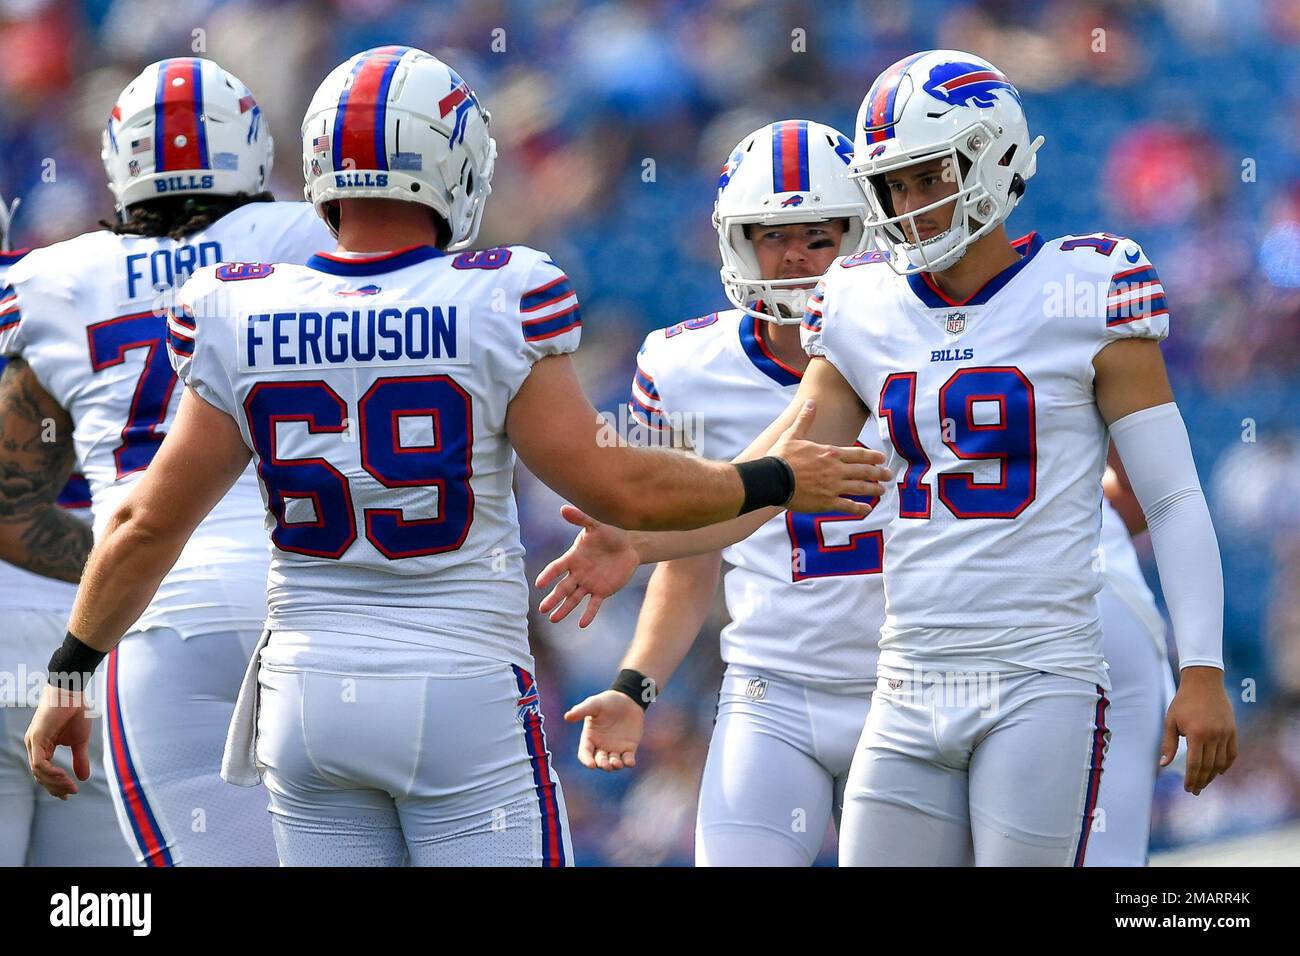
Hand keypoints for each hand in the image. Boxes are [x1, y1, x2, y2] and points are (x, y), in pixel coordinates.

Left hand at [25, 683, 93, 798]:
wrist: (72, 691)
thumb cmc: (75, 712)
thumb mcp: (79, 741)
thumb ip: (79, 759)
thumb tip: (83, 778)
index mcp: (42, 746)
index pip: (44, 772)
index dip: (55, 786)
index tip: (68, 794)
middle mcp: (34, 746)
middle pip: (39, 776)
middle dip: (55, 788)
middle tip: (70, 794)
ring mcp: (33, 742)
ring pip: (38, 773)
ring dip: (55, 783)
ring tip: (70, 787)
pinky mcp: (36, 739)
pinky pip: (40, 764)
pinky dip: (52, 773)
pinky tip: (65, 776)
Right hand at [535, 505, 639, 626]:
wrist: (629, 545)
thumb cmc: (610, 532)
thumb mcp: (596, 524)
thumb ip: (580, 518)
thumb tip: (563, 509)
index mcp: (573, 558)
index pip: (557, 568)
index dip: (548, 576)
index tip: (539, 584)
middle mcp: (578, 573)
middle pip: (562, 588)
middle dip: (553, 598)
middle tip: (542, 609)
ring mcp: (589, 583)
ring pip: (574, 598)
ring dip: (564, 609)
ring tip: (554, 619)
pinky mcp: (603, 591)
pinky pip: (594, 604)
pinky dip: (588, 614)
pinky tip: (582, 624)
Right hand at [564, 690, 645, 770]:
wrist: (627, 699)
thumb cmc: (606, 701)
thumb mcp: (593, 704)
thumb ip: (581, 711)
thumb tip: (567, 717)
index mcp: (590, 738)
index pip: (585, 753)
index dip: (587, 760)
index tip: (591, 765)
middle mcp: (601, 746)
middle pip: (599, 761)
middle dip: (602, 764)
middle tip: (606, 765)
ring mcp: (615, 749)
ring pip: (613, 763)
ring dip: (615, 765)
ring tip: (617, 763)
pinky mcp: (629, 748)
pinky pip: (628, 759)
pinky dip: (629, 763)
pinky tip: (630, 762)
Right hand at [768, 401, 890, 514]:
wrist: (772, 479)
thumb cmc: (780, 457)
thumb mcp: (792, 435)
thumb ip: (805, 420)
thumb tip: (810, 402)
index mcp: (830, 453)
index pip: (858, 454)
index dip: (872, 456)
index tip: (882, 458)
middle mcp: (836, 470)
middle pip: (864, 471)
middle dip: (878, 473)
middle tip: (889, 475)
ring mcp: (833, 487)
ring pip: (859, 488)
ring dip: (873, 489)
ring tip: (882, 490)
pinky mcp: (826, 502)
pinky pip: (847, 506)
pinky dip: (858, 508)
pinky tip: (867, 510)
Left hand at [1159, 666, 1236, 794]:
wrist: (1204, 683)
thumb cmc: (1183, 702)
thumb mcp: (1171, 721)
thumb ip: (1168, 744)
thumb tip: (1163, 765)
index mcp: (1197, 734)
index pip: (1195, 764)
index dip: (1191, 779)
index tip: (1188, 789)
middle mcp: (1214, 736)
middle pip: (1208, 766)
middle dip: (1201, 781)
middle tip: (1195, 790)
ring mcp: (1226, 734)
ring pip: (1221, 762)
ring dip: (1213, 775)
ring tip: (1204, 782)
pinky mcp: (1233, 731)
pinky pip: (1232, 753)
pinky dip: (1226, 765)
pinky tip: (1219, 771)